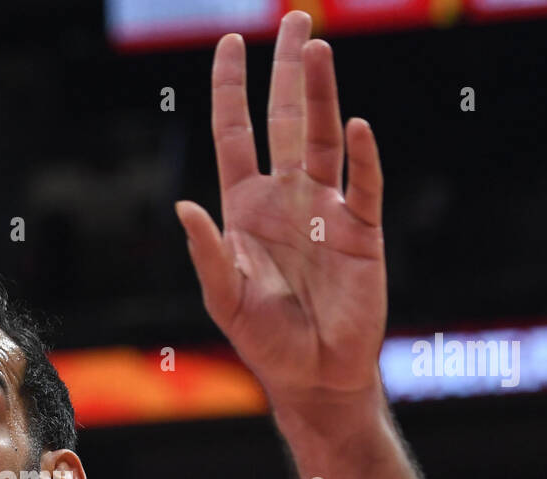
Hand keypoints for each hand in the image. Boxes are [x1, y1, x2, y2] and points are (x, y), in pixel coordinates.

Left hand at [176, 11, 387, 413]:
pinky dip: (361, 156)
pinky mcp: (362, 230)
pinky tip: (355, 126)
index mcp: (246, 207)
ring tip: (317, 50)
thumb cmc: (265, 341)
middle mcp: (286, 197)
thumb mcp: (225, 299)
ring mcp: (327, 208)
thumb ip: (207, 254)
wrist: (314, 375)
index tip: (230, 43)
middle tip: (295, 20)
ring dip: (321, 96)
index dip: (231, 90)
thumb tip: (183, 206)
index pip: (236, 134)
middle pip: (287, 120)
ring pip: (325, 138)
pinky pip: (364, 183)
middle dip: (287, 72)